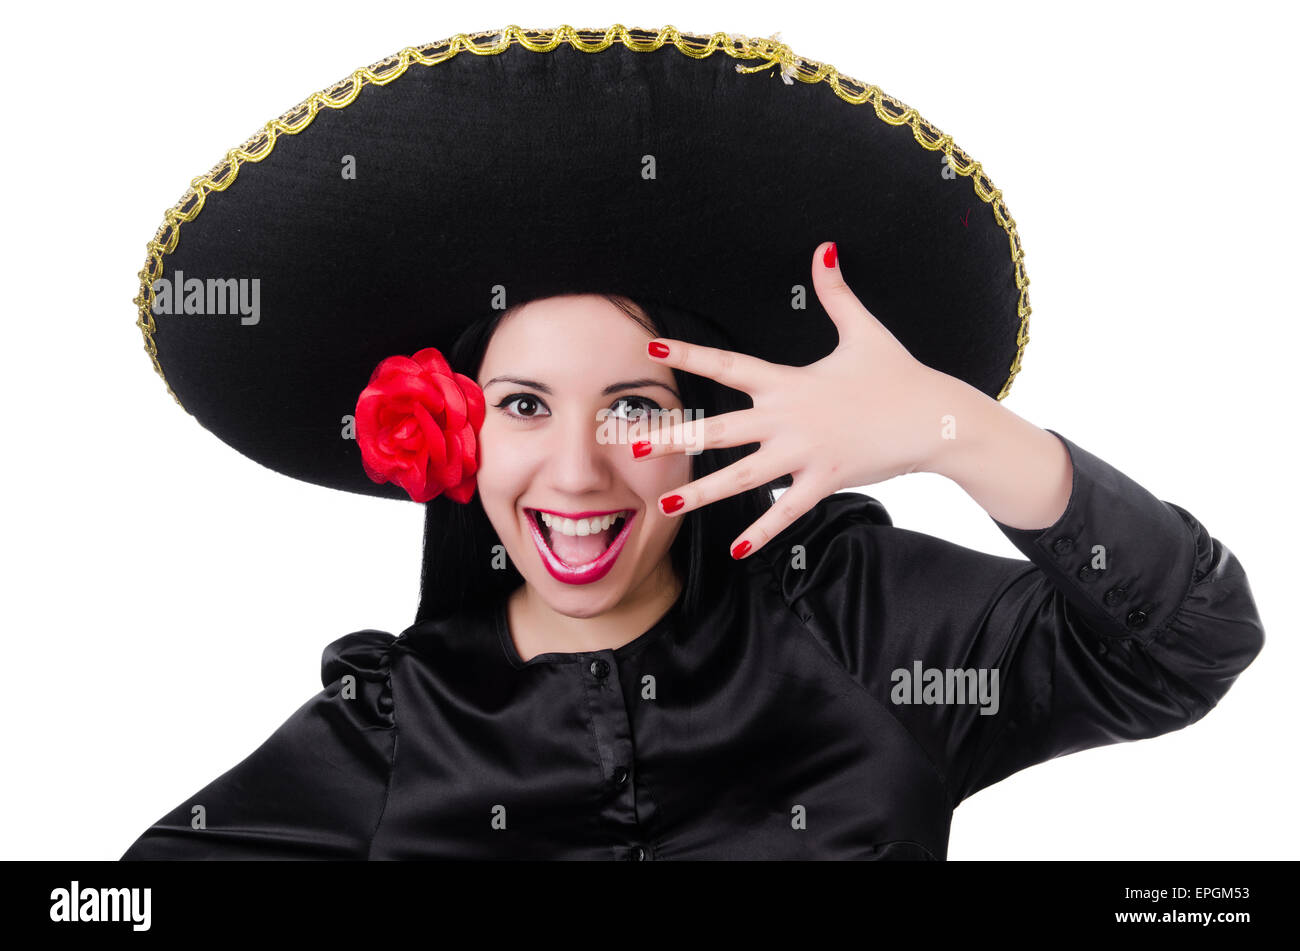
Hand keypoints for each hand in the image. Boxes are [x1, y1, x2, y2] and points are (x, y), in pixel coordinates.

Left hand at [635, 240, 966, 558]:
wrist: (936, 418)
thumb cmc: (898, 375)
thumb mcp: (863, 329)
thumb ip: (836, 292)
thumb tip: (824, 248)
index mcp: (789, 382)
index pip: (729, 365)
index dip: (689, 356)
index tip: (652, 349)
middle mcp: (788, 419)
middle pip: (720, 429)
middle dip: (675, 437)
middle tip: (634, 443)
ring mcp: (804, 454)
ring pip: (742, 477)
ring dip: (702, 493)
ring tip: (666, 507)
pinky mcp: (824, 482)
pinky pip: (786, 513)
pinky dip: (761, 533)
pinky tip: (734, 552)